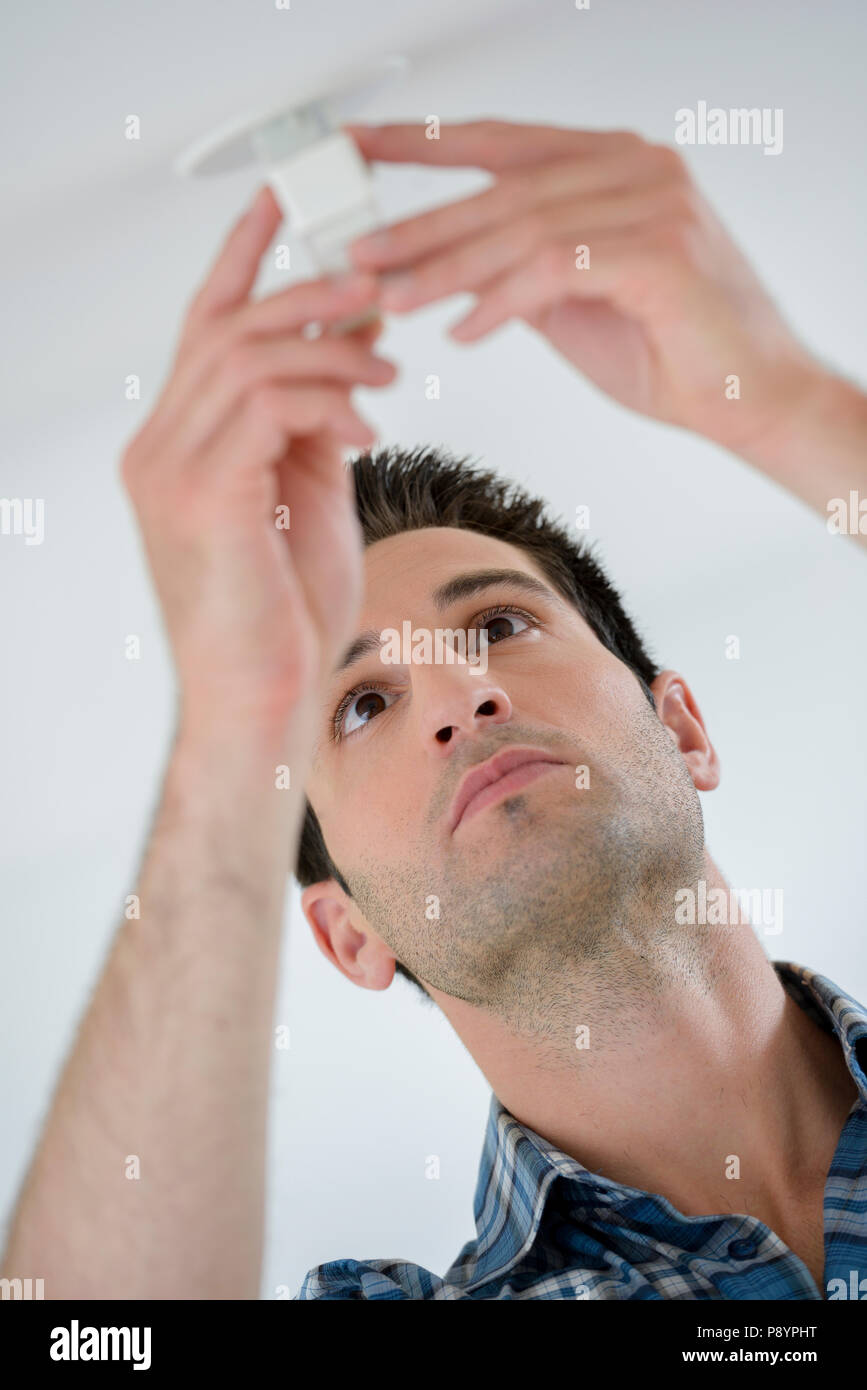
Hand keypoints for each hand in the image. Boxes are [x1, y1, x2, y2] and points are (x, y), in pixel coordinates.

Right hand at [121, 186, 394, 729]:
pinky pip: (265, 406)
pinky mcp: (200, 496)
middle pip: (226, 327)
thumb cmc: (287, 611)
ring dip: (329, 349)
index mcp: (179, 443)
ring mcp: (169, 470)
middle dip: (306, 290)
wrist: (264, 702)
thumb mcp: (310, 493)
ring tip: (387, 372)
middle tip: (375, 281)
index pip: (206, 327)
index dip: (247, 256)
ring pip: (246, 357)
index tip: (290, 200)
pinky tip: (366, 428)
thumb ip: (318, 419)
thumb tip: (354, 347)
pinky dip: (326, 401)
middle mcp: (158, 446)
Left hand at [345, 120, 819, 456]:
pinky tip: (462, 333)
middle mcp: (635, 168)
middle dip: (420, 225)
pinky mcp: (660, 253)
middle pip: (501, 189)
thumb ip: (519, 269)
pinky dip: (500, 303)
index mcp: (614, 164)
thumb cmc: (670, 348)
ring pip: (521, 228)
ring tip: (392, 301)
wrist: (749, 398)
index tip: (357, 152)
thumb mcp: (572, 301)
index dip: (423, 145)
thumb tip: (446, 266)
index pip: (503, 143)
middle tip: (357, 254)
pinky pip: (555, 269)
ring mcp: (653, 203)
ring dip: (446, 270)